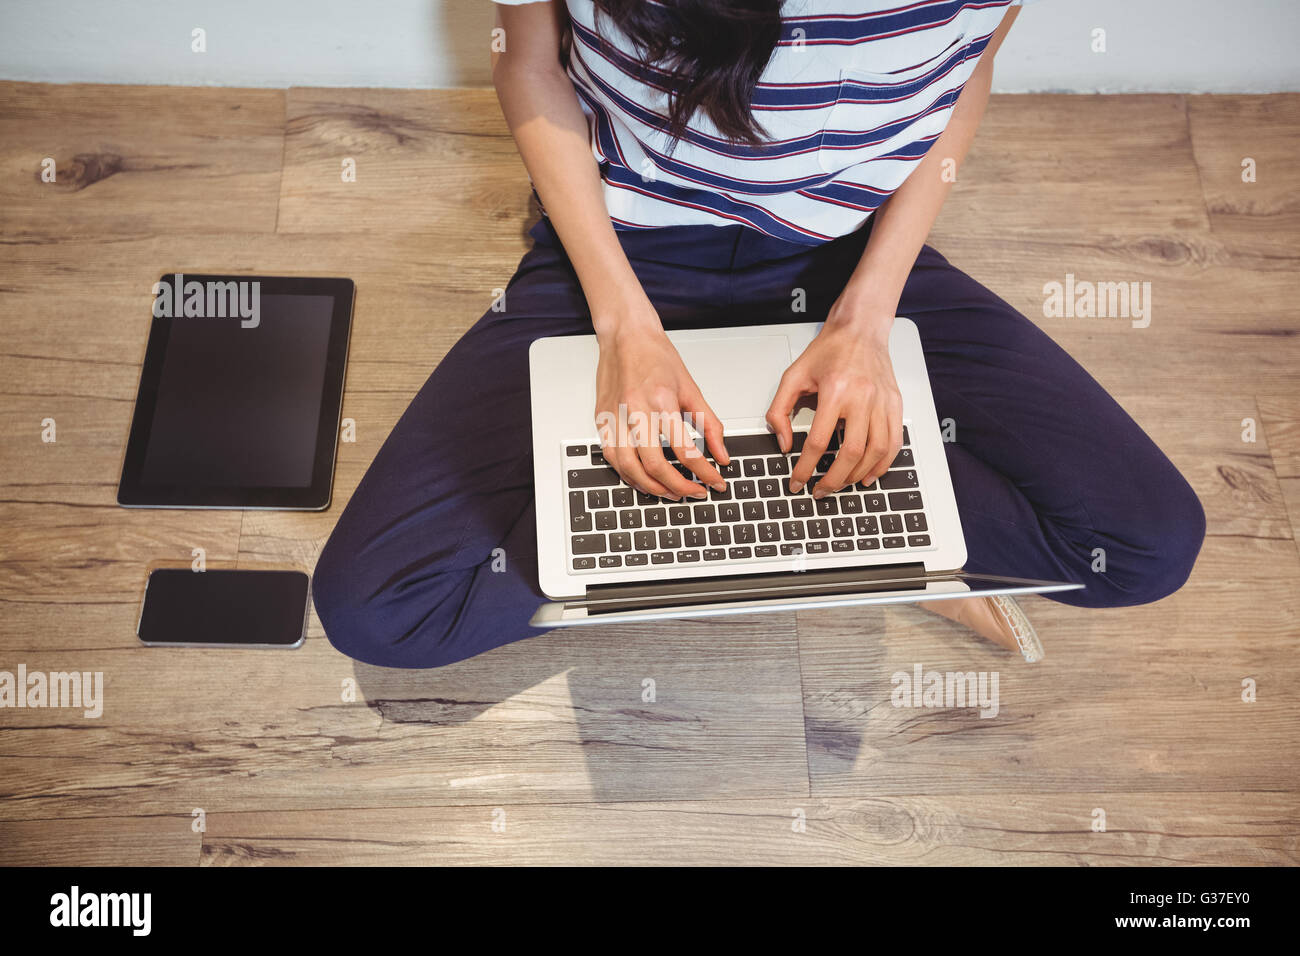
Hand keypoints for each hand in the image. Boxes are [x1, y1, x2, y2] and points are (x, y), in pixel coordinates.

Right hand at [594, 312, 729, 499]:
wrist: (625, 335)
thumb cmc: (656, 357)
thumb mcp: (691, 388)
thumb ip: (709, 424)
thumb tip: (721, 455)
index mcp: (661, 400)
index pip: (685, 449)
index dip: (703, 472)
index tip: (715, 482)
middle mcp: (635, 410)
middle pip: (654, 464)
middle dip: (677, 486)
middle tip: (694, 492)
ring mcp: (614, 416)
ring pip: (628, 467)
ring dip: (651, 487)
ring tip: (670, 492)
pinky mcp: (601, 420)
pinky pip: (611, 458)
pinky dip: (628, 475)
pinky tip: (644, 480)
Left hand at [765, 313, 902, 498]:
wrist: (861, 329)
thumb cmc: (829, 350)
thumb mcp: (793, 376)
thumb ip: (779, 411)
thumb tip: (784, 443)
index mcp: (835, 391)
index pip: (818, 441)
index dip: (806, 467)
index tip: (797, 481)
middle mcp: (863, 398)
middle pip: (851, 452)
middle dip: (834, 479)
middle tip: (821, 491)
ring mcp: (883, 402)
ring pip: (875, 452)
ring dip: (858, 475)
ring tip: (842, 485)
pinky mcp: (895, 405)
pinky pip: (894, 442)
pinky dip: (883, 464)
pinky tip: (869, 474)